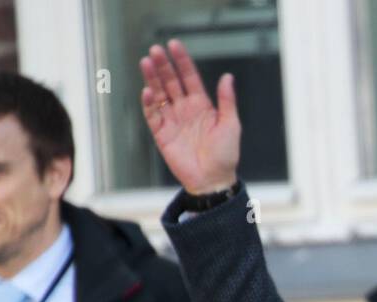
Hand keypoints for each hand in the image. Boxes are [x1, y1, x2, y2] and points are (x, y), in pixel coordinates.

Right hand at [139, 39, 240, 194]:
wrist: (213, 180)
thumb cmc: (225, 154)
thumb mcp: (231, 124)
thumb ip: (227, 101)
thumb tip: (227, 77)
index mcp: (201, 104)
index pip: (189, 77)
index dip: (182, 61)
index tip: (174, 45)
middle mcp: (185, 109)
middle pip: (171, 82)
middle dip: (163, 66)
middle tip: (155, 50)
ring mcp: (172, 121)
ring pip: (159, 95)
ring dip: (152, 79)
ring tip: (146, 62)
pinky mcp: (162, 135)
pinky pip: (153, 116)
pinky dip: (149, 103)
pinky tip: (148, 91)